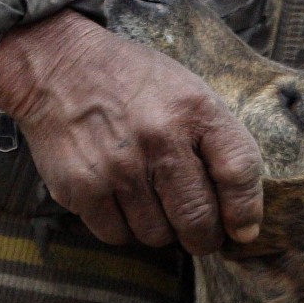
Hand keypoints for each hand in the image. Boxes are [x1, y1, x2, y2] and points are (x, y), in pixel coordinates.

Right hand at [0, 10, 262, 254]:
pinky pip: (117, 235)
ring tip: (154, 205)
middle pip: (199, 219)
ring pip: (158, 235)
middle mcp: (160, 139)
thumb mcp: (191, 94)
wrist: (57, 64)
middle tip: (200, 235)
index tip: (243, 230)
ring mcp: (118, 166)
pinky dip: (124, 229)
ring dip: (162, 231)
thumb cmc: (136, 85)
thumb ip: (221, 144)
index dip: (246, 211)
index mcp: (197, 112)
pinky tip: (122, 203)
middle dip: (205, 238)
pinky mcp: (81, 186)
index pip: (239, 173)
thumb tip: (243, 218)